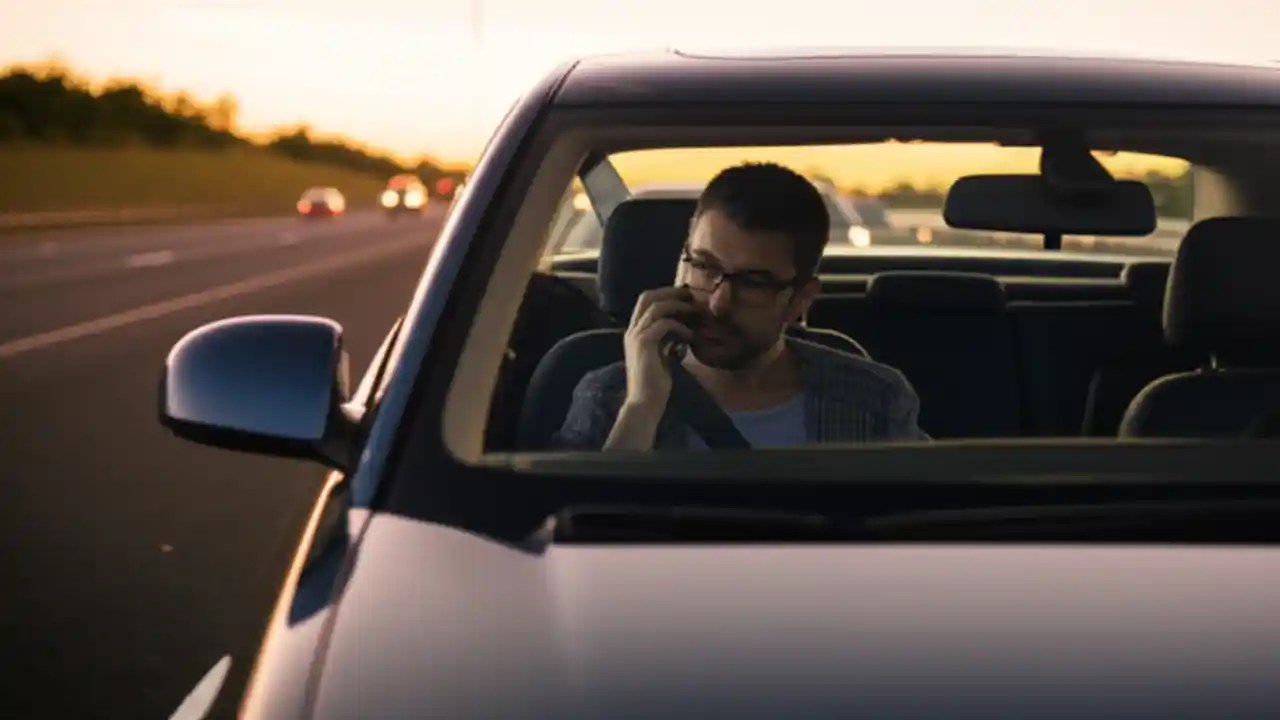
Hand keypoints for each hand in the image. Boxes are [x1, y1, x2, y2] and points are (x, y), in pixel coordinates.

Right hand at [622, 286, 695, 411]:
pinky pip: (663, 324)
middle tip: (691, 295)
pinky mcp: (644, 344)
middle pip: (648, 296)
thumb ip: (666, 340)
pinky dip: (679, 326)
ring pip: (656, 306)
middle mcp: (632, 330)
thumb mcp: (662, 355)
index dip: (665, 294)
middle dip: (671, 292)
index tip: (686, 296)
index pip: (646, 301)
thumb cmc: (655, 383)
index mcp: (635, 332)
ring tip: (695, 311)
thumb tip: (681, 328)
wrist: (645, 402)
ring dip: (678, 305)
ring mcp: (636, 336)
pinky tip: (690, 335)